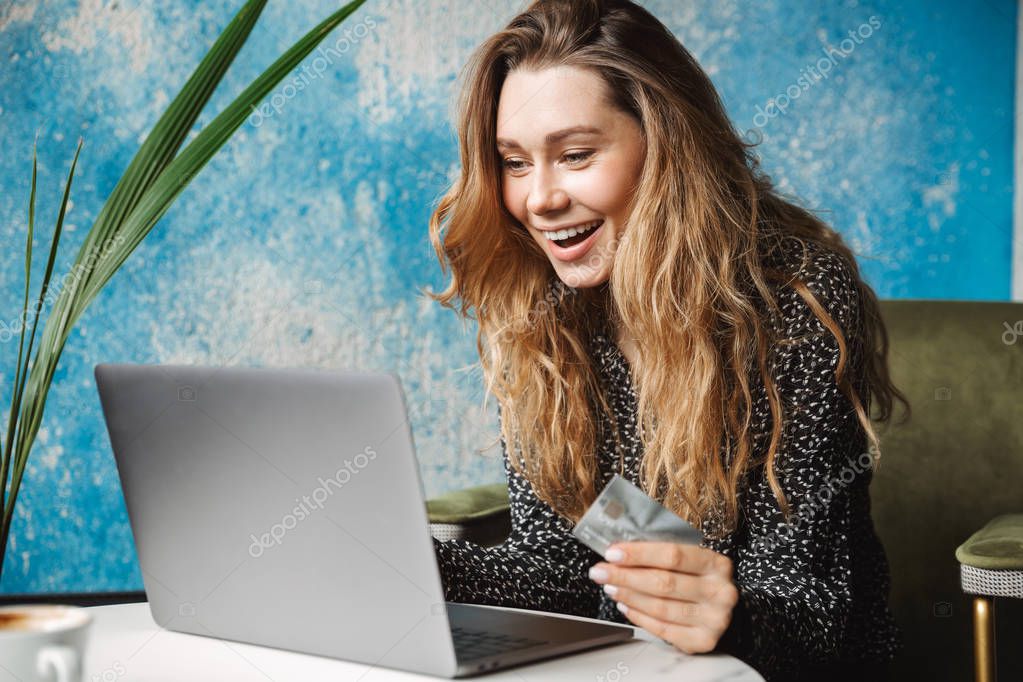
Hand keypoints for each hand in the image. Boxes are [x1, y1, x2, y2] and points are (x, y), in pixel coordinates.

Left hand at [587, 541, 738, 653]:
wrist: (721, 610)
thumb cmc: (699, 580)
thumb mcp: (690, 562)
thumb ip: (660, 557)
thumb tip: (619, 553)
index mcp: (717, 564)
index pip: (673, 555)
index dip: (639, 554)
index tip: (613, 553)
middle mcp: (720, 592)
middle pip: (664, 583)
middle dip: (625, 576)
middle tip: (601, 572)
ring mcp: (714, 619)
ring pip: (660, 607)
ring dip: (629, 597)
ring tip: (610, 588)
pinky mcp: (703, 640)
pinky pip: (663, 629)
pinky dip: (639, 617)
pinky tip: (625, 606)